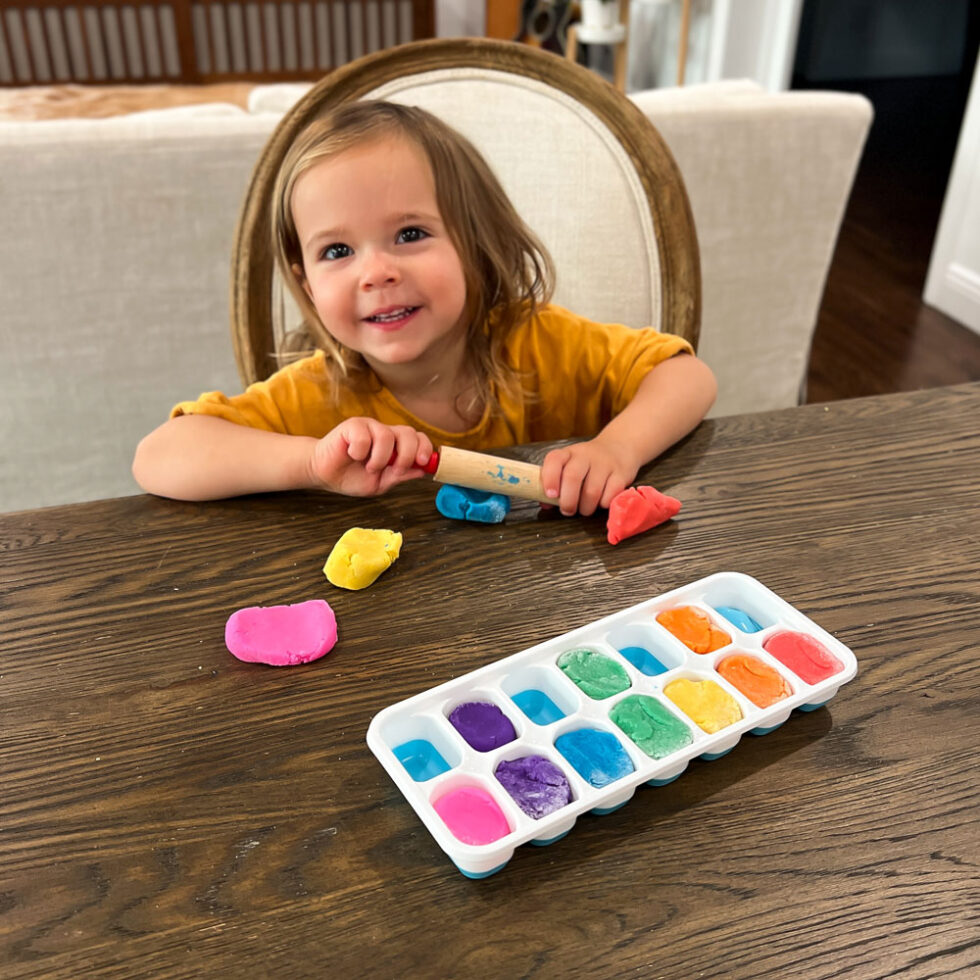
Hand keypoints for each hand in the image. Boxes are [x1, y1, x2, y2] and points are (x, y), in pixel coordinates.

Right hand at [309, 418, 433, 495]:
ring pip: (386, 436)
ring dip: (379, 458)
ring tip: (369, 467)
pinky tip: (352, 455)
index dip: (424, 448)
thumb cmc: (352, 476)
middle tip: (395, 469)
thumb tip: (423, 471)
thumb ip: (401, 475)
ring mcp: (369, 427)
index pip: (418, 438)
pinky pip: (364, 436)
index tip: (422, 462)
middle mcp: (385, 432)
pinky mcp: (352, 425)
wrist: (325, 475)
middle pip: (408, 432)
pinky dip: (360, 452)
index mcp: (396, 445)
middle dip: (407, 454)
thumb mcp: (381, 482)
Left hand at [540, 438, 640, 515]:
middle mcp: (585, 455)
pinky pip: (610, 496)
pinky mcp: (620, 474)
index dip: (549, 479)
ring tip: (585, 509)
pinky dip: (603, 504)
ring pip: (592, 491)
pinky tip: (601, 502)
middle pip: (572, 477)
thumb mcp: (569, 465)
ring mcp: (604, 463)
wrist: (619, 446)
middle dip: (568, 501)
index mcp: (568, 453)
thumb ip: (556, 483)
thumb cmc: (588, 463)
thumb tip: (545, 504)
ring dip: (586, 507)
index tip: (550, 495)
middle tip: (567, 510)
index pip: (554, 460)